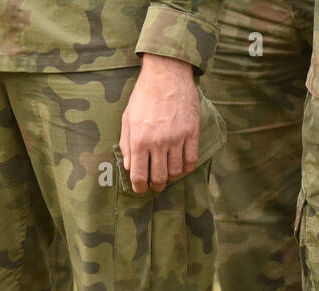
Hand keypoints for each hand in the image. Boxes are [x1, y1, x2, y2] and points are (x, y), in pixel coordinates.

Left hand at [120, 54, 199, 193]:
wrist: (167, 73)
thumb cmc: (144, 95)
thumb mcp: (128, 118)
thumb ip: (126, 144)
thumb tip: (129, 167)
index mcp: (139, 140)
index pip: (139, 176)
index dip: (140, 188)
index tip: (141, 188)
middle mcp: (158, 142)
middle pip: (160, 178)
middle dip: (157, 185)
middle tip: (156, 184)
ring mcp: (177, 138)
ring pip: (177, 172)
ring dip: (172, 177)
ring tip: (168, 173)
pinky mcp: (192, 132)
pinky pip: (191, 160)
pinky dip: (187, 168)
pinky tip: (182, 166)